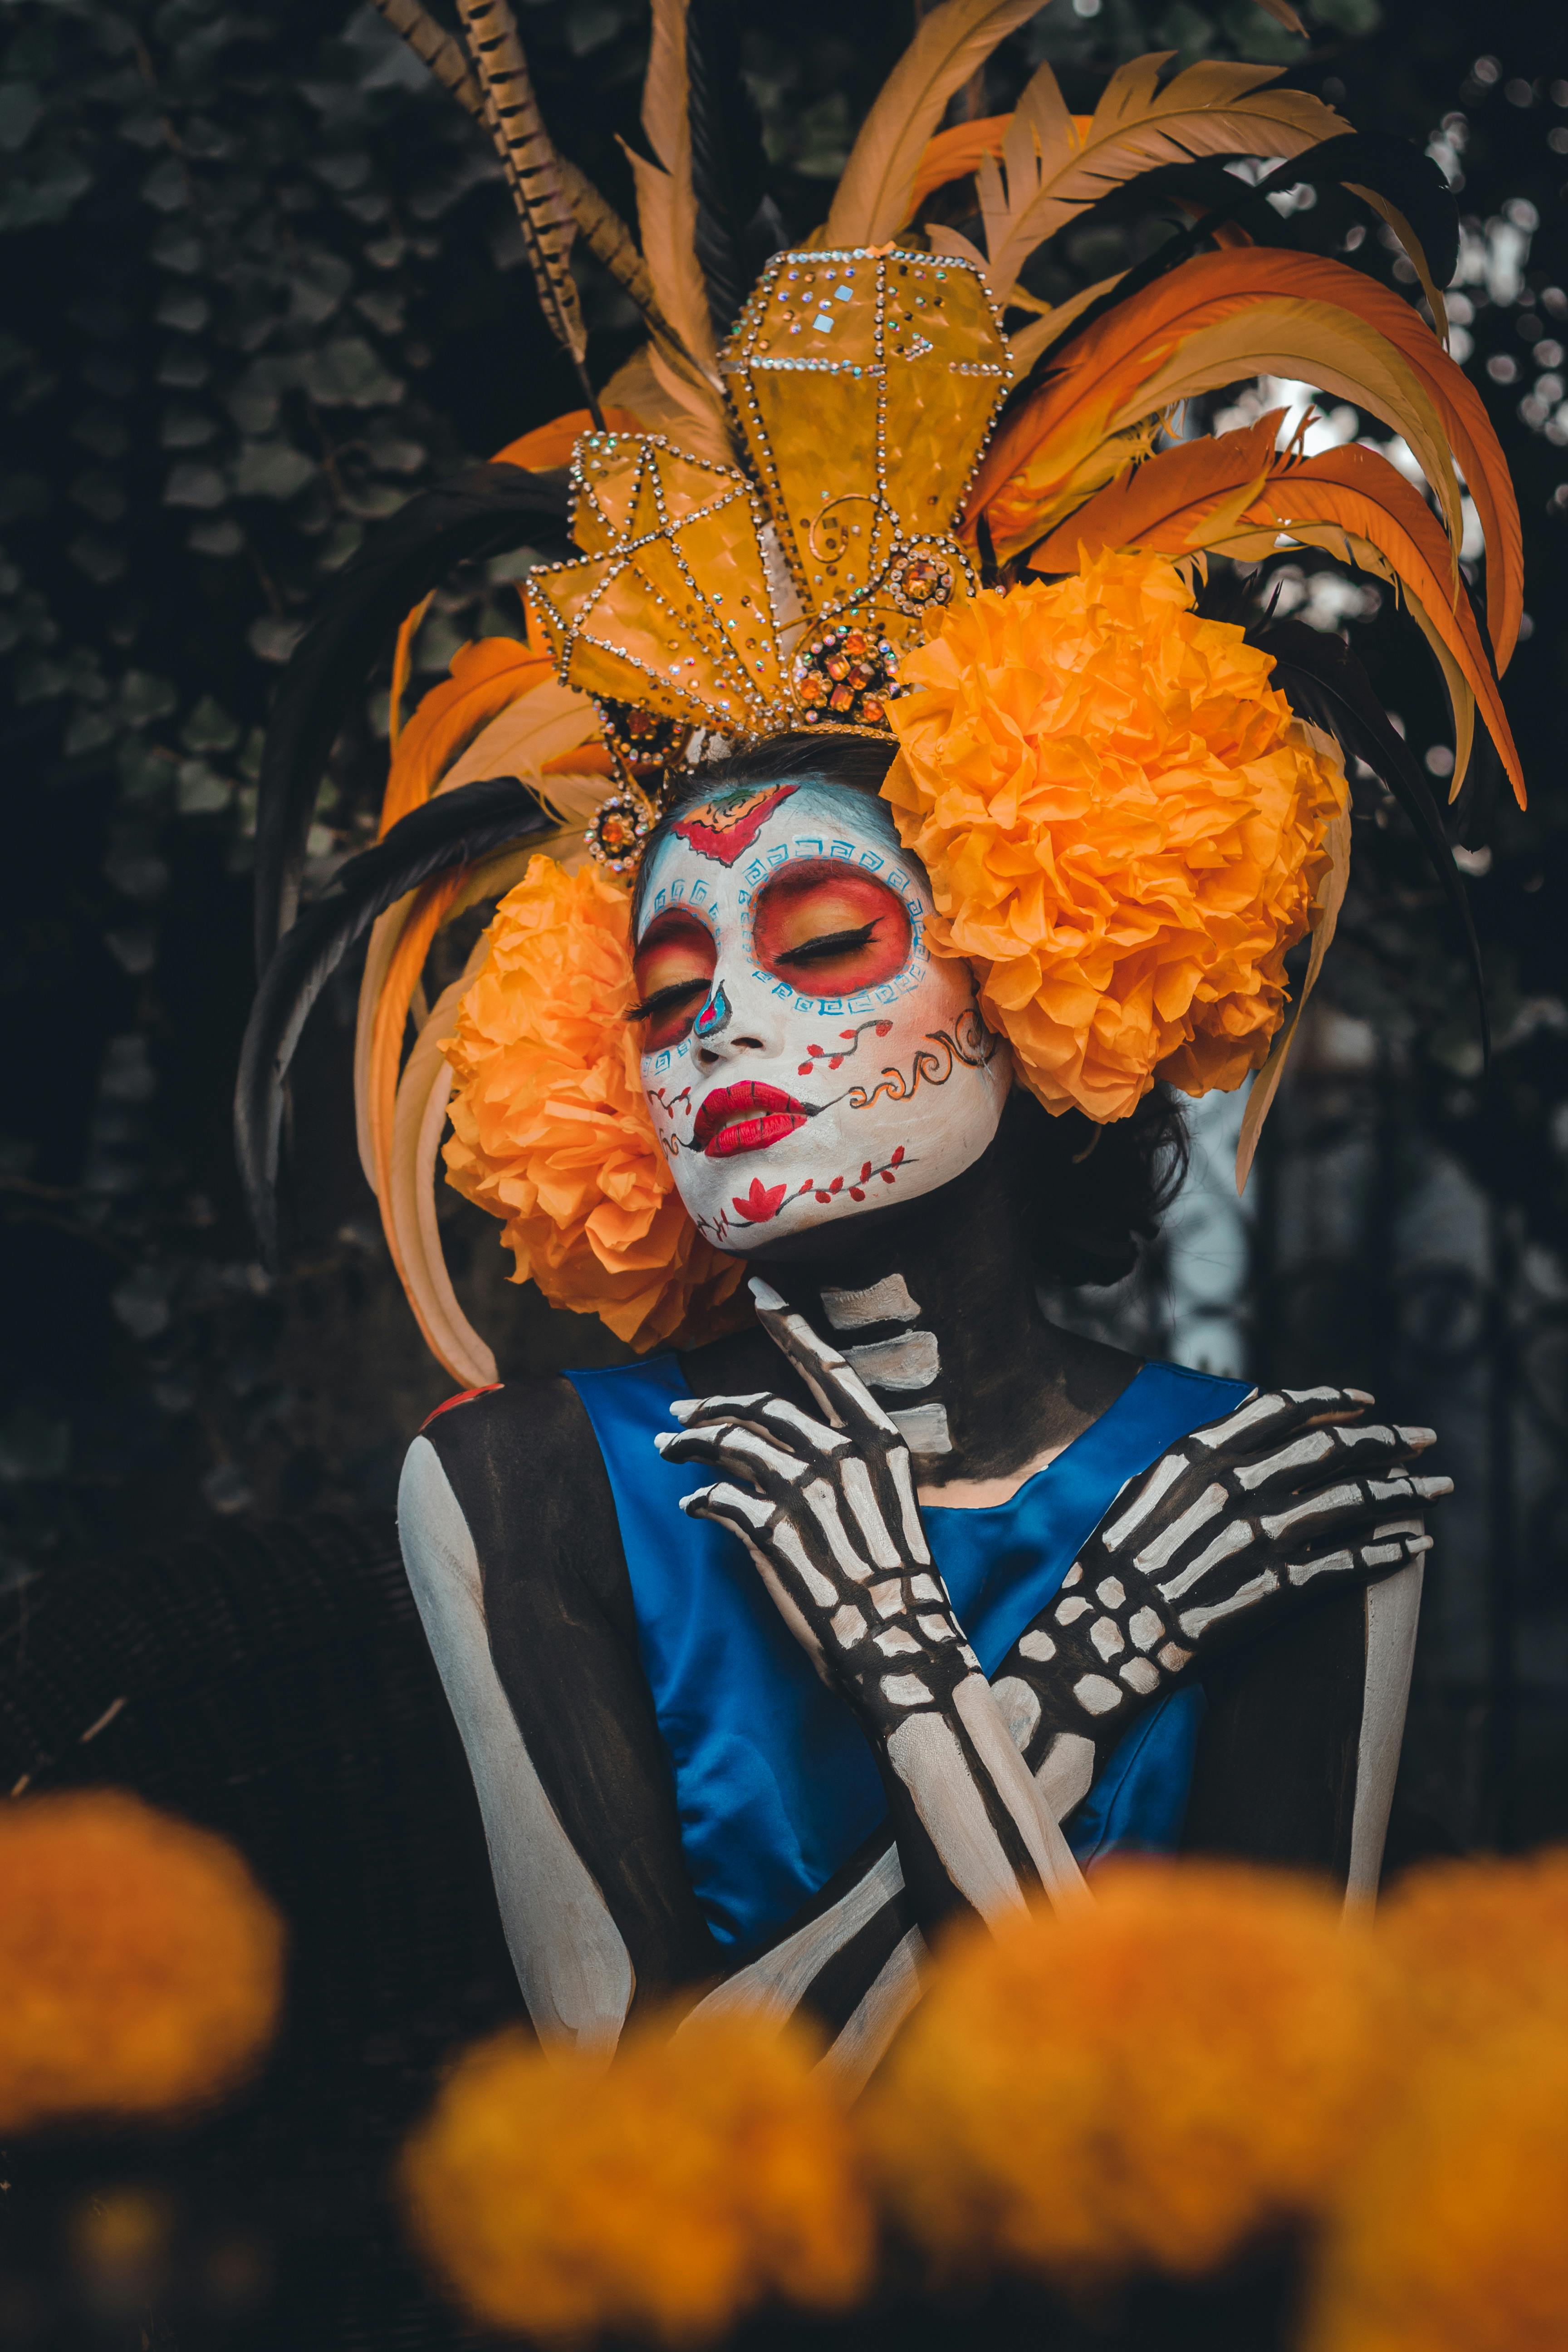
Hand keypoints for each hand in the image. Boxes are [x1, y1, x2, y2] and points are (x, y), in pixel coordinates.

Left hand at [654, 1278, 977, 1736]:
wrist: (902, 1645)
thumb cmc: (900, 1583)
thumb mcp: (891, 1505)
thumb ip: (853, 1468)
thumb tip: (806, 1450)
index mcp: (878, 1443)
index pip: (826, 1368)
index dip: (789, 1326)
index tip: (759, 1291)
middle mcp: (840, 1454)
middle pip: (761, 1408)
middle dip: (714, 1406)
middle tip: (680, 1415)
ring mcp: (804, 1490)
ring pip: (730, 1445)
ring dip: (692, 1444)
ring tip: (669, 1450)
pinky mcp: (770, 1530)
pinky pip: (719, 1499)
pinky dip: (699, 1497)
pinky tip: (691, 1503)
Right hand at [989, 1384, 1449, 1789]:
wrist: (1099, 1640)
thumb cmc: (1111, 1567)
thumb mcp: (1142, 1490)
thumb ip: (1195, 1460)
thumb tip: (1242, 1430)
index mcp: (1197, 1455)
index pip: (1282, 1409)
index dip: (1333, 1402)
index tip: (1369, 1402)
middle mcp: (1232, 1488)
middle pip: (1330, 1449)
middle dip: (1387, 1440)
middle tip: (1425, 1439)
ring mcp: (1255, 1539)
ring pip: (1351, 1501)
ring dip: (1403, 1491)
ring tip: (1437, 1489)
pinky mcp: (1273, 1592)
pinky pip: (1346, 1564)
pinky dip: (1387, 1551)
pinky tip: (1416, 1544)